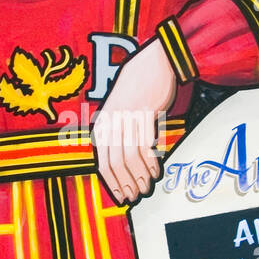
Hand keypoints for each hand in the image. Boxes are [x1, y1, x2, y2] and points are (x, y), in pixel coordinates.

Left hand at [92, 40, 177, 204]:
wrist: (152, 63)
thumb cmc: (136, 88)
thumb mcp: (118, 111)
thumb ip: (116, 134)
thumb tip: (122, 163)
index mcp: (102, 124)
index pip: (103, 162)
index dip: (113, 183)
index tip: (122, 196)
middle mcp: (111, 122)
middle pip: (115, 163)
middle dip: (126, 184)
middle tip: (136, 196)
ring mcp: (127, 117)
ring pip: (131, 156)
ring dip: (140, 176)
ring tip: (147, 187)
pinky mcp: (144, 112)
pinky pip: (146, 144)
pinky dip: (151, 161)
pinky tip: (155, 170)